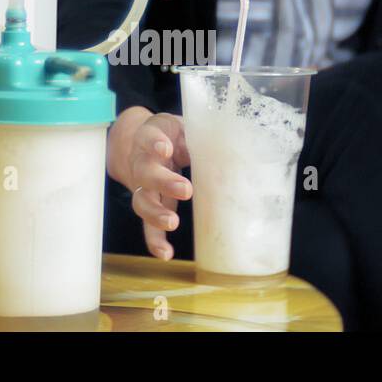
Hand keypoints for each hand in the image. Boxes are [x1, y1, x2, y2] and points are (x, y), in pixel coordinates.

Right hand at [108, 108, 192, 259]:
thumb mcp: (186, 127)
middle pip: (145, 172)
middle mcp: (142, 162)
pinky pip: (146, 225)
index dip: (155, 142)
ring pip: (141, 200)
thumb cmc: (174, 135)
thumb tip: (240, 148)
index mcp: (151, 138)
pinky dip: (154, 239)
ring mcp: (141, 186)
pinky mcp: (148, 205)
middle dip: (163, 182)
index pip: (149, 137)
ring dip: (155, 213)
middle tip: (185, 189)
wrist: (145, 142)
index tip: (166, 149)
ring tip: (172, 223)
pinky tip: (165, 253)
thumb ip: (204, 137)